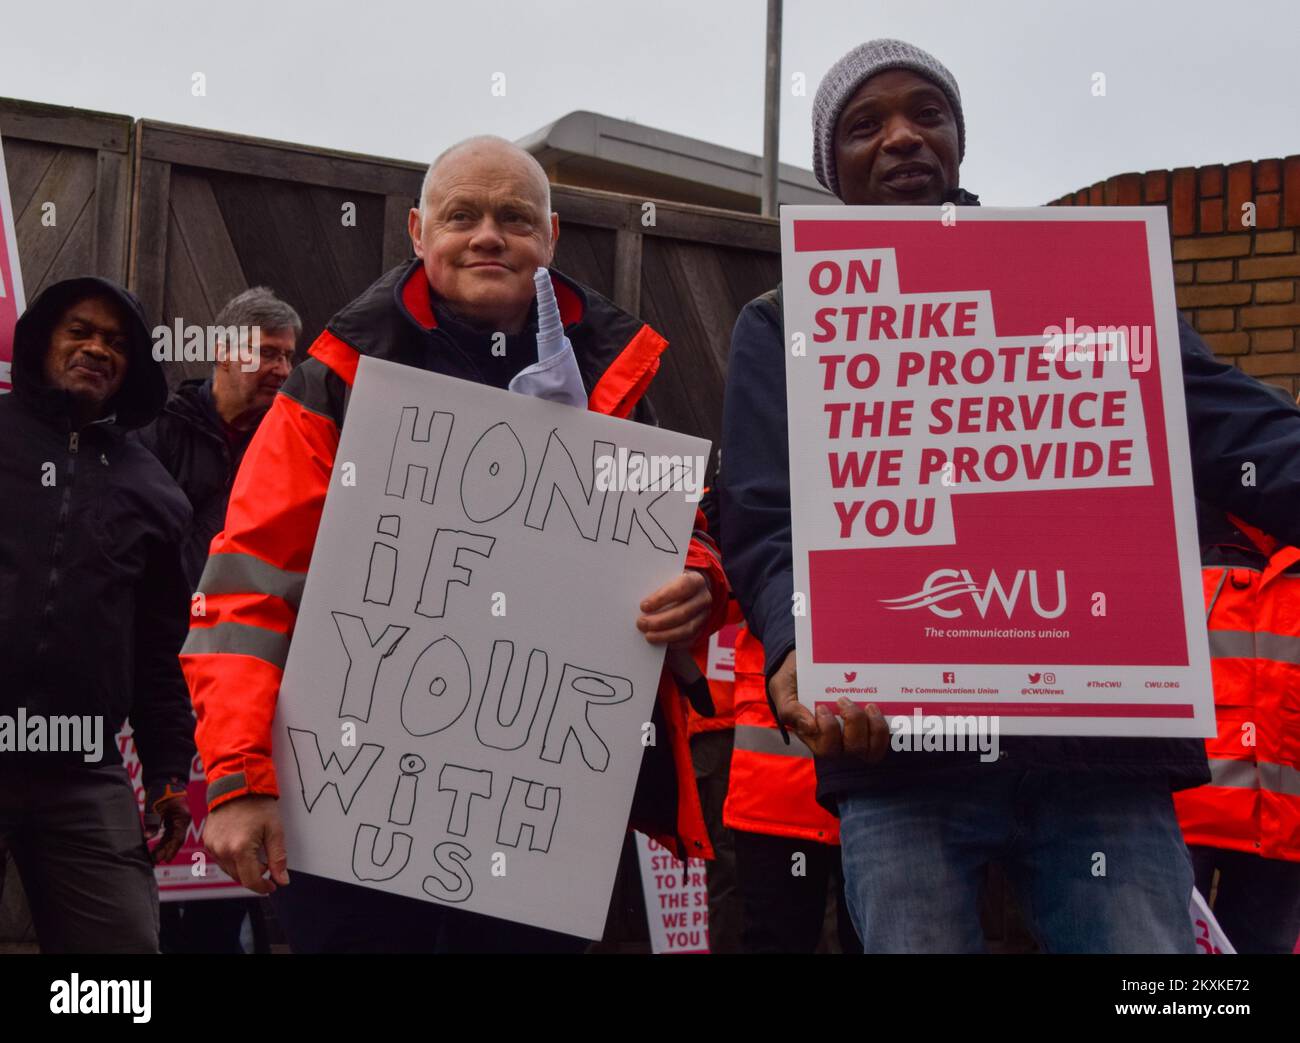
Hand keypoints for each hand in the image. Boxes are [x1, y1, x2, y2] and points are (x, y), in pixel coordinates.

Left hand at [148, 793, 191, 864]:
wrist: (165, 780)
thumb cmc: (162, 791)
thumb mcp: (155, 807)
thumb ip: (153, 823)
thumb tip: (147, 838)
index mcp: (182, 817)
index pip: (178, 837)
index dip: (171, 849)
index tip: (164, 859)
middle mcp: (182, 820)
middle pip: (176, 840)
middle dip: (167, 851)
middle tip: (156, 861)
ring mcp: (178, 820)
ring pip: (172, 837)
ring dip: (164, 847)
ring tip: (155, 857)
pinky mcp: (173, 819)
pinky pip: (169, 833)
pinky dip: (164, 841)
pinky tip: (157, 848)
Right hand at [203, 794, 289, 894]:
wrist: (237, 785)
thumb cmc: (258, 805)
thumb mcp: (275, 830)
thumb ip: (278, 858)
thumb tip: (282, 880)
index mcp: (240, 849)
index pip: (250, 880)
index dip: (263, 887)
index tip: (272, 886)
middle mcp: (222, 851)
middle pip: (239, 878)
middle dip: (255, 877)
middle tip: (268, 868)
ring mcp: (212, 847)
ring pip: (229, 871)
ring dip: (244, 870)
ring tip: (258, 857)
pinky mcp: (207, 841)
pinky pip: (221, 860)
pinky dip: (233, 861)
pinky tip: (243, 851)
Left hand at [637, 569, 712, 647]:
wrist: (692, 591)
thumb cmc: (674, 583)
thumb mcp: (667, 577)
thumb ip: (657, 585)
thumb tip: (637, 598)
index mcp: (696, 581)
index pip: (681, 588)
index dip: (662, 598)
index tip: (644, 606)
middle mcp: (703, 598)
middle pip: (683, 612)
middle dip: (660, 621)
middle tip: (641, 623)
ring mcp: (704, 615)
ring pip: (686, 629)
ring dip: (665, 634)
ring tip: (648, 635)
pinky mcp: (701, 629)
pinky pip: (689, 640)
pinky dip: (673, 643)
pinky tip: (660, 642)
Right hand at [768, 649, 890, 760]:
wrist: (806, 666)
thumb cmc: (792, 682)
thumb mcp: (782, 691)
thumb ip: (790, 709)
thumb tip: (811, 727)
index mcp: (815, 738)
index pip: (827, 749)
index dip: (829, 731)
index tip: (822, 706)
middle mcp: (837, 743)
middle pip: (852, 749)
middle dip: (853, 724)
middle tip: (844, 700)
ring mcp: (857, 738)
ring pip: (872, 750)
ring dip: (875, 728)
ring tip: (870, 705)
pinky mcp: (872, 730)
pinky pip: (885, 739)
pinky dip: (886, 727)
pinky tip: (881, 708)